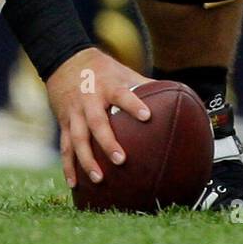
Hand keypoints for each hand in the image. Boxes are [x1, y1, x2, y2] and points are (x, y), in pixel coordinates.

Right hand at [46, 48, 151, 188]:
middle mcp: (89, 100)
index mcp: (108, 86)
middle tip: (122, 160)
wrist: (65, 60)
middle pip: (97, 122)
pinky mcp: (64, 121)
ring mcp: (75, 112)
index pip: (122, 95)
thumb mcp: (122, 72)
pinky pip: (65, 146)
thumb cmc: (102, 70)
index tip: (147, 116)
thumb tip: (178, 94)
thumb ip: (144, 85)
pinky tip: (74, 184)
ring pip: (78, 138)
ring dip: (87, 159)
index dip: (133, 105)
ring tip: (99, 178)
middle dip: (107, 142)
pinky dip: (68, 165)